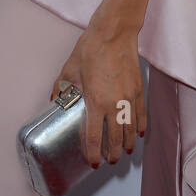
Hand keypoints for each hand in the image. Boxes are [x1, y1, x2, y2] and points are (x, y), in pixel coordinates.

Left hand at [51, 5, 145, 167]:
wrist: (114, 33)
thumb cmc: (91, 49)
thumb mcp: (69, 70)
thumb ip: (61, 88)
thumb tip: (54, 99)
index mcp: (96, 102)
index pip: (95, 138)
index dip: (93, 154)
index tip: (93, 162)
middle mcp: (115, 105)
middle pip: (116, 140)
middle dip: (113, 154)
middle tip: (110, 161)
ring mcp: (129, 98)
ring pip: (131, 130)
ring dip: (128, 144)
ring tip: (125, 152)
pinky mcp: (139, 90)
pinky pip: (141, 115)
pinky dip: (140, 127)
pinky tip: (138, 133)